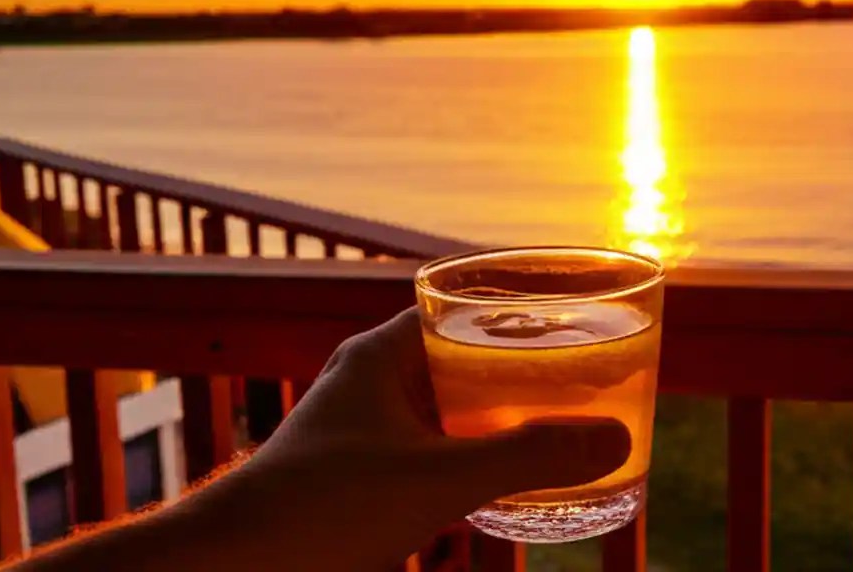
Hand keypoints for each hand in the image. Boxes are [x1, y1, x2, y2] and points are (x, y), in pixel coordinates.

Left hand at [243, 307, 631, 568]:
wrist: (237, 568)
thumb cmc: (322, 507)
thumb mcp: (439, 478)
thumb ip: (528, 456)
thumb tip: (615, 439)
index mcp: (382, 356)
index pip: (457, 306)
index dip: (513, 309)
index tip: (569, 319)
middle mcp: (372, 385)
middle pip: (460, 358)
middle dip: (517, 368)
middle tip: (580, 378)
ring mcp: (364, 433)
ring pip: (445, 410)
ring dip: (495, 417)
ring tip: (556, 428)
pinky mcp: (361, 479)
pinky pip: (430, 453)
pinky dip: (470, 459)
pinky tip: (505, 483)